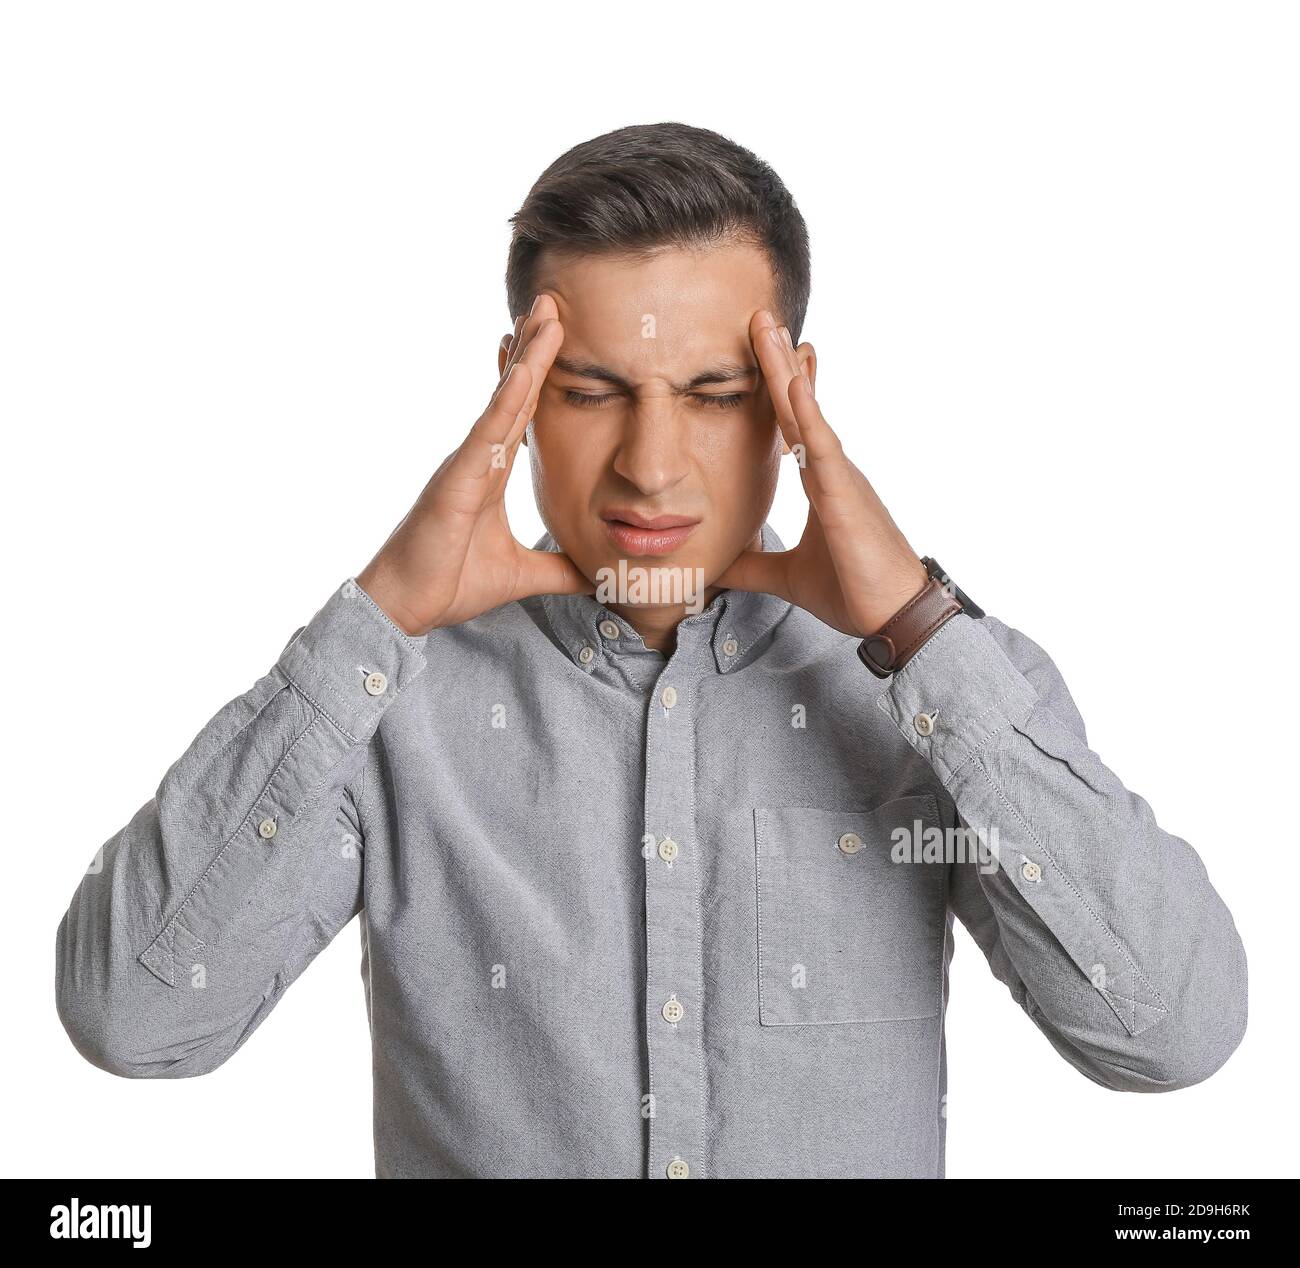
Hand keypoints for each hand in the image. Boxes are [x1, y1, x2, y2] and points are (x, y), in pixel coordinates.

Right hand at [357, 294, 592, 635]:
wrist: (406, 606)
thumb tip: (595, 574)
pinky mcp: (456, 477)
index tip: (560, 341)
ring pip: (503, 400)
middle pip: (514, 392)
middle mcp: (478, 458)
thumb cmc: (449, 584)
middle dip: (534, 348)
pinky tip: (527, 370)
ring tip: (547, 315)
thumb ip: (557, 570)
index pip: (524, 415)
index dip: (541, 378)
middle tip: (555, 304)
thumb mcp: (521, 577)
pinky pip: (487, 430)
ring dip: (527, 357)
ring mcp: (466, 462)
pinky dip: (508, 399)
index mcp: (491, 473)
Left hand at [715, 311, 927, 637]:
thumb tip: (714, 567)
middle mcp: (832, 471)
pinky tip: (793, 383)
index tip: (767, 350)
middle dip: (779, 362)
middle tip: (760, 318)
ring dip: (787, 371)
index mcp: (821, 483)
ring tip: (770, 330)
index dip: (781, 388)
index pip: (794, 426)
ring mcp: (841, 478)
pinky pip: (823, 447)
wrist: (893, 617)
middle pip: (798, 406)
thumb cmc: (853, 591)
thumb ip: (750, 567)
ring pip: (808, 415)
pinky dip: (808, 414)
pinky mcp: (846, 495)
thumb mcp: (785, 578)